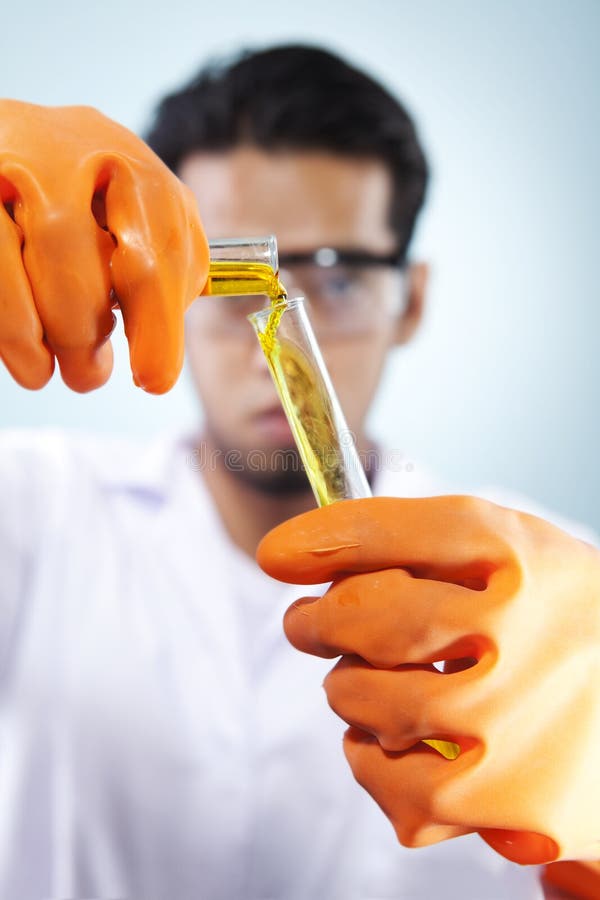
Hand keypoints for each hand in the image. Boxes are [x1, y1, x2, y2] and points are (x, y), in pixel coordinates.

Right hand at [0, 99, 207, 392]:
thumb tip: (159, 358)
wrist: (15, 143)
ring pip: (18, 255)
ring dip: (33, 331)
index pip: (154, 247)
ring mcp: (4, 162)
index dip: (157, 324)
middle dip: (82, 332)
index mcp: (127, 163)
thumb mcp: (137, 220)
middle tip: (88, 375)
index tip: (154, 378)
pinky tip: (19, 345)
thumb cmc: (84, 198)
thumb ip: (163, 273)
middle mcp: (62, 151)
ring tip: (44, 372)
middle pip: (73, 249)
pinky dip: (7, 320)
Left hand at [257, 495, 599, 864]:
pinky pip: (393, 786)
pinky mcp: (519, 806)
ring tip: (377, 689)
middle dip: (320, 621)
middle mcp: (529, 630)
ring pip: (366, 702)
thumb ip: (416, 547)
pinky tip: (408, 748)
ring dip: (351, 694)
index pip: (398, 529)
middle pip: (368, 616)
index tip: (279, 557)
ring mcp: (521, 723)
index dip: (324, 539)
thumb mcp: (512, 563)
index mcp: (526, 557)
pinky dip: (377, 765)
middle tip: (310, 625)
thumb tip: (286, 555)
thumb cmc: (551, 631)